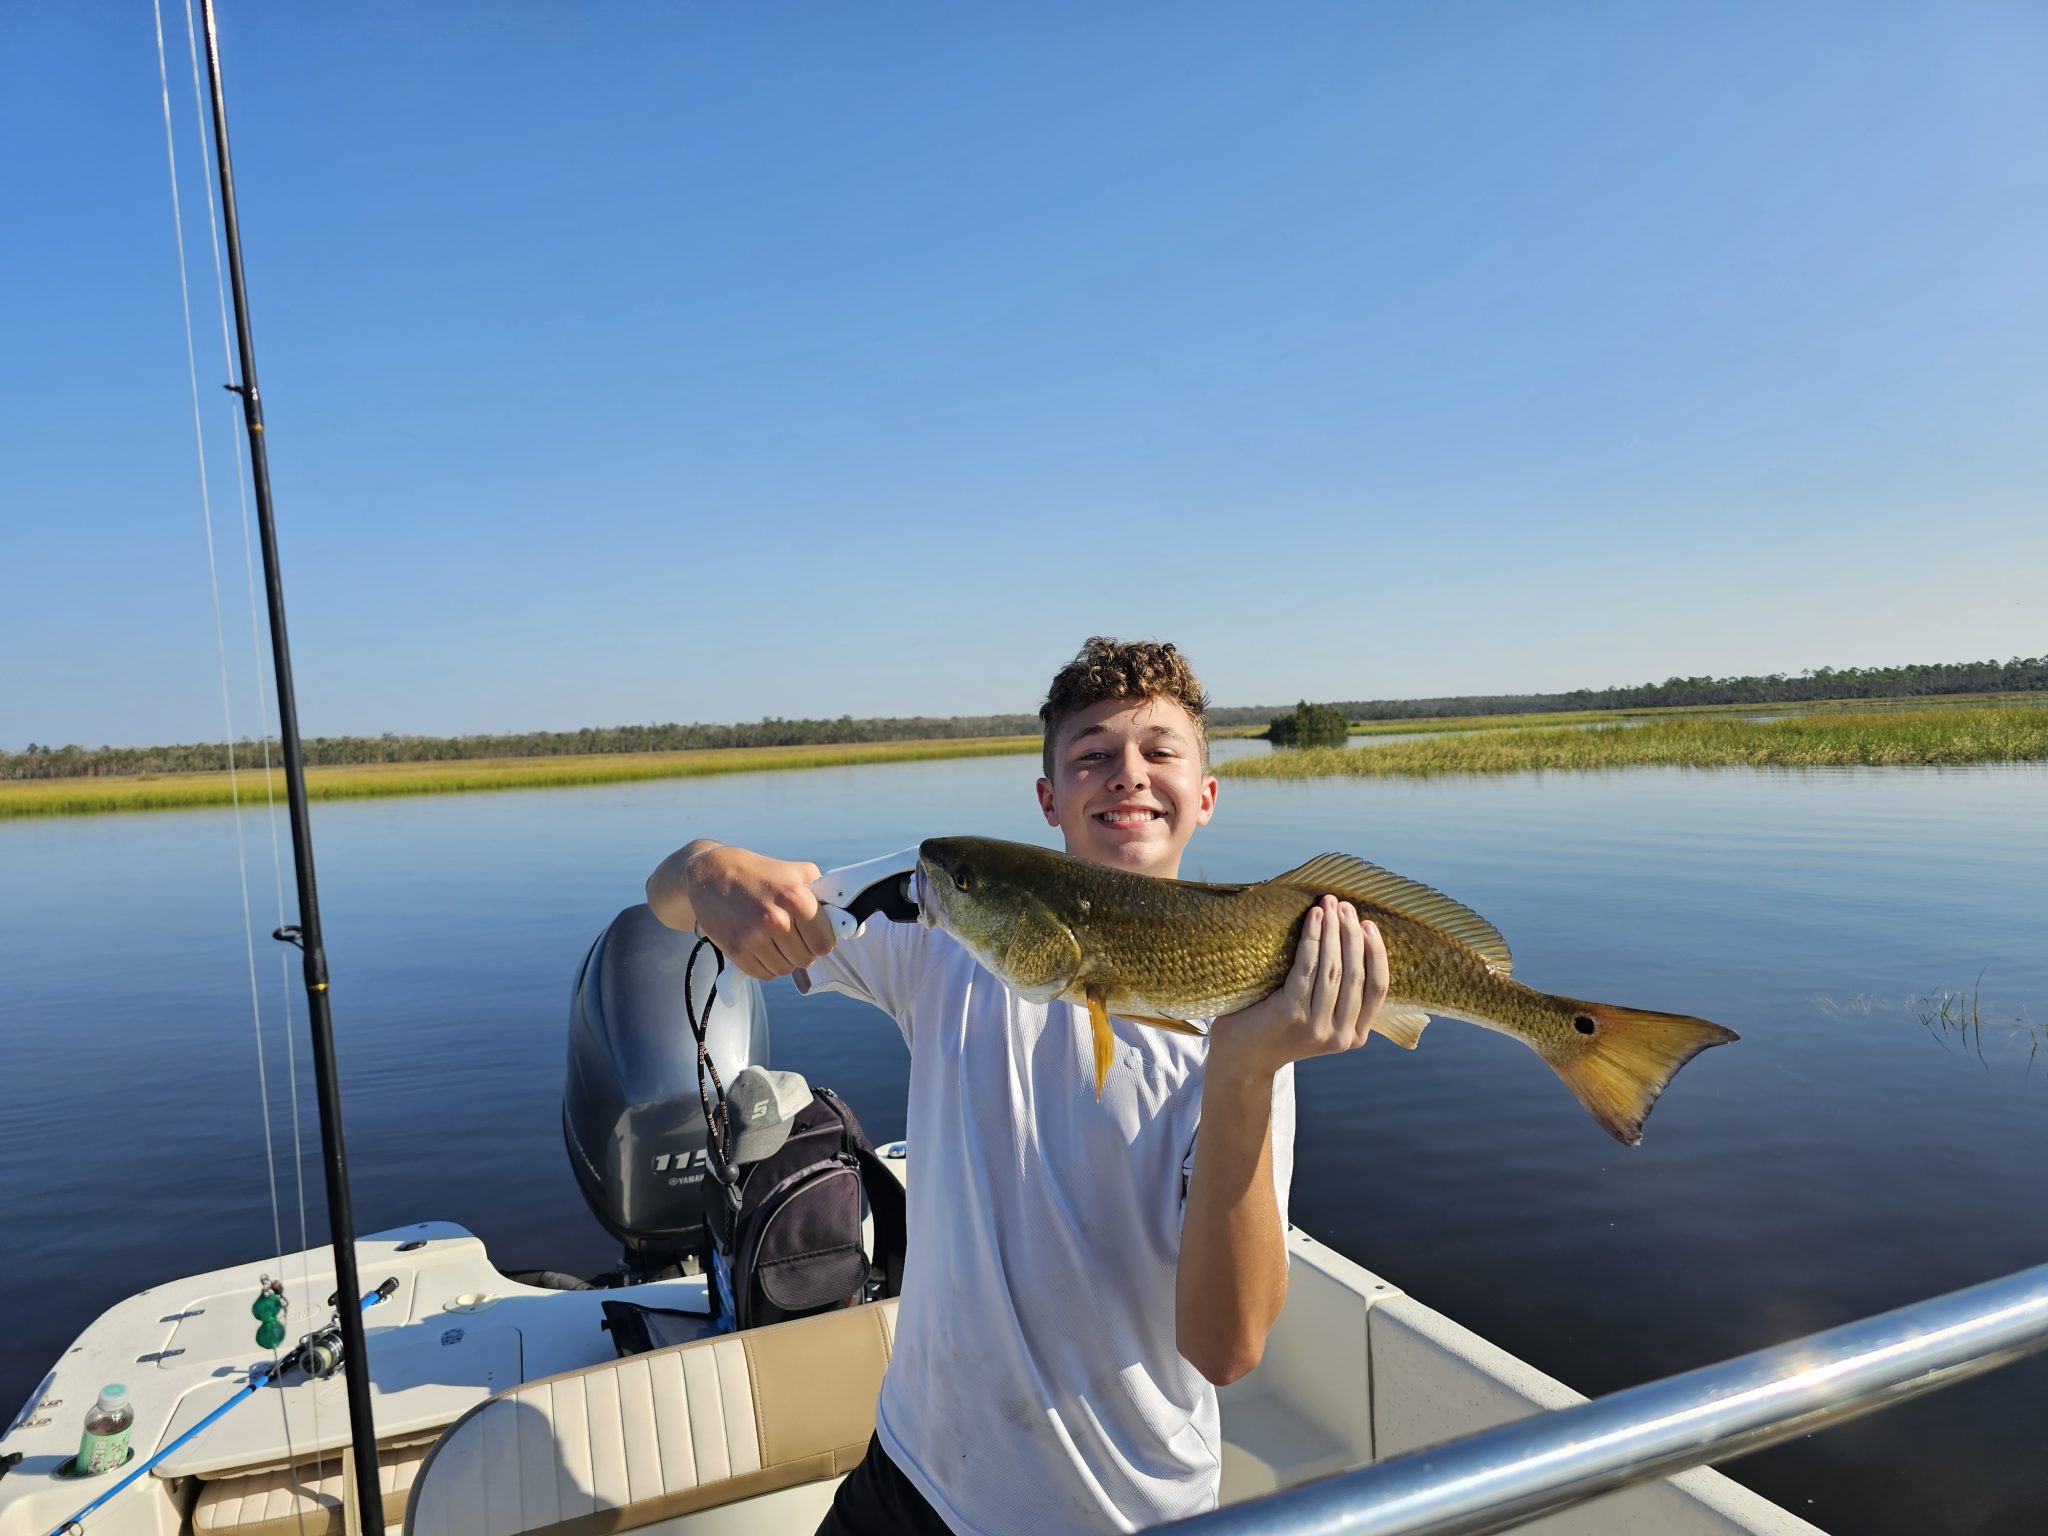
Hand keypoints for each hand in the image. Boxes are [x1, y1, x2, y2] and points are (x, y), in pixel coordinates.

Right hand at [652, 843, 836, 980]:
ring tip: (774, 939)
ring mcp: (754, 938)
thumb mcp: (795, 871)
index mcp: (796, 898)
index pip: (825, 943)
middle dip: (803, 950)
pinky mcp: (736, 951)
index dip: (822, 940)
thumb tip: (843, 914)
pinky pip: (765, 974)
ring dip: (784, 959)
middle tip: (792, 936)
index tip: (814, 935)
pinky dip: (766, 965)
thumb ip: (821, 892)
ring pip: (786, 969)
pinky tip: (760, 946)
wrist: (709, 874)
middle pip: (806, 959)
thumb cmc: (757, 872)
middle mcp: (776, 919)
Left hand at [1208, 895, 1387, 1078]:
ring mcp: (1317, 1026)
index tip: (1368, 925)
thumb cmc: (1278, 1030)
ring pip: (1334, 969)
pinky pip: (1307, 967)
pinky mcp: (1292, 1013)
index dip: (1376, 953)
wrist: (1241, 1059)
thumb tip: (1353, 943)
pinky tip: (1313, 918)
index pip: (1378, 989)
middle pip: (1356, 974)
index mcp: (1354, 1037)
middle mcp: (1340, 1035)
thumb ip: (1341, 998)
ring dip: (1333, 931)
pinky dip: (1313, 938)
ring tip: (1329, 904)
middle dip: (1352, 934)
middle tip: (1345, 906)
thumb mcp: (1321, 1021)